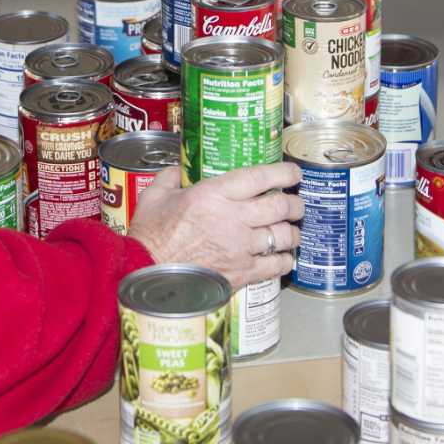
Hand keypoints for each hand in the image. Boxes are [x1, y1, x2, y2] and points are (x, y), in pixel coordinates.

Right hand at [128, 160, 303, 290]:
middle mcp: (234, 219)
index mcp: (214, 195)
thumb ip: (169, 177)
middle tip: (296, 204)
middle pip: (281, 206)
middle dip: (295, 203)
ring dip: (293, 232)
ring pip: (284, 236)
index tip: (293, 173)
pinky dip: (284, 260)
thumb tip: (178, 168)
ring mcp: (241, 248)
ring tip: (292, 231)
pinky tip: (283, 257)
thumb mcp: (153, 196)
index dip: (284, 173)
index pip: (260, 177)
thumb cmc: (149, 236)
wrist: (147, 275)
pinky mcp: (242, 273)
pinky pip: (276, 265)